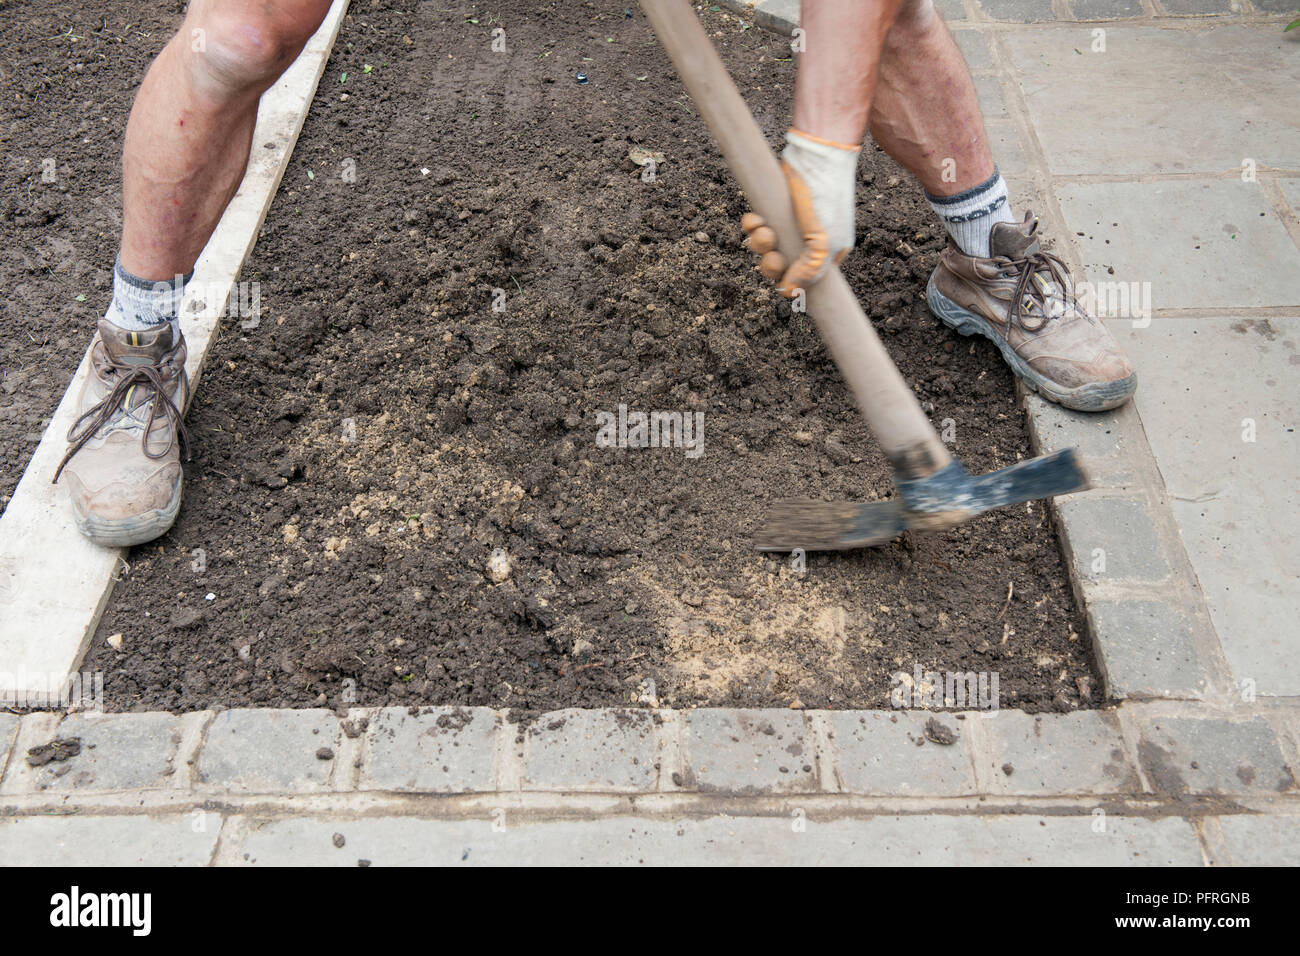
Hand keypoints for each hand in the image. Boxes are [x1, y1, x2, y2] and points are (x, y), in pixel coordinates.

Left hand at [741, 129, 859, 297]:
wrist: (817, 158)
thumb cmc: (827, 200)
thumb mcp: (825, 242)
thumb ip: (809, 271)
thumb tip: (788, 292)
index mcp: (823, 255)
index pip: (803, 282)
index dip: (789, 285)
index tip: (781, 285)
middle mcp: (804, 243)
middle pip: (779, 269)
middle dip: (770, 265)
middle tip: (772, 256)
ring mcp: (787, 226)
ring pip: (763, 249)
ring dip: (759, 244)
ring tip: (763, 230)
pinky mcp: (771, 210)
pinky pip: (754, 227)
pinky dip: (750, 226)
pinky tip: (754, 219)